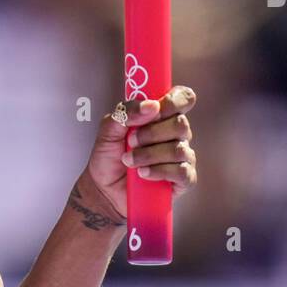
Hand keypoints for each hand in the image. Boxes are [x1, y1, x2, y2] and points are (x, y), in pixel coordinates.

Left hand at [82, 85, 197, 222]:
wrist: (103, 188)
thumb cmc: (109, 157)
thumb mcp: (108, 130)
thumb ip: (124, 113)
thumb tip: (150, 105)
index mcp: (161, 116)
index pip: (182, 98)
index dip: (174, 100)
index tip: (155, 108)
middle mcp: (175, 134)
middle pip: (180, 124)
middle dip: (151, 133)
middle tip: (130, 142)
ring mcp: (182, 157)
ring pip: (179, 149)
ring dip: (149, 155)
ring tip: (130, 161)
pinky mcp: (183, 179)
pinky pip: (181, 172)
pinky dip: (158, 171)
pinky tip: (143, 174)